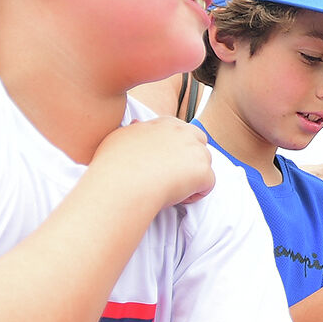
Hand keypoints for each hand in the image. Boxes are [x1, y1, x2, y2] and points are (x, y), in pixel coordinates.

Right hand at [93, 116, 215, 210]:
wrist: (122, 184)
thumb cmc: (114, 165)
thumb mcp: (119, 137)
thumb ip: (133, 129)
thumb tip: (136, 124)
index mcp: (165, 123)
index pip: (180, 131)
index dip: (175, 149)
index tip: (162, 163)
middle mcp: (183, 132)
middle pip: (199, 142)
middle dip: (191, 159)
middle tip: (172, 176)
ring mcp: (196, 150)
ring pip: (205, 164)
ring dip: (192, 177)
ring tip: (169, 189)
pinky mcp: (203, 171)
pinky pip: (208, 185)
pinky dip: (195, 195)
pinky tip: (175, 198)